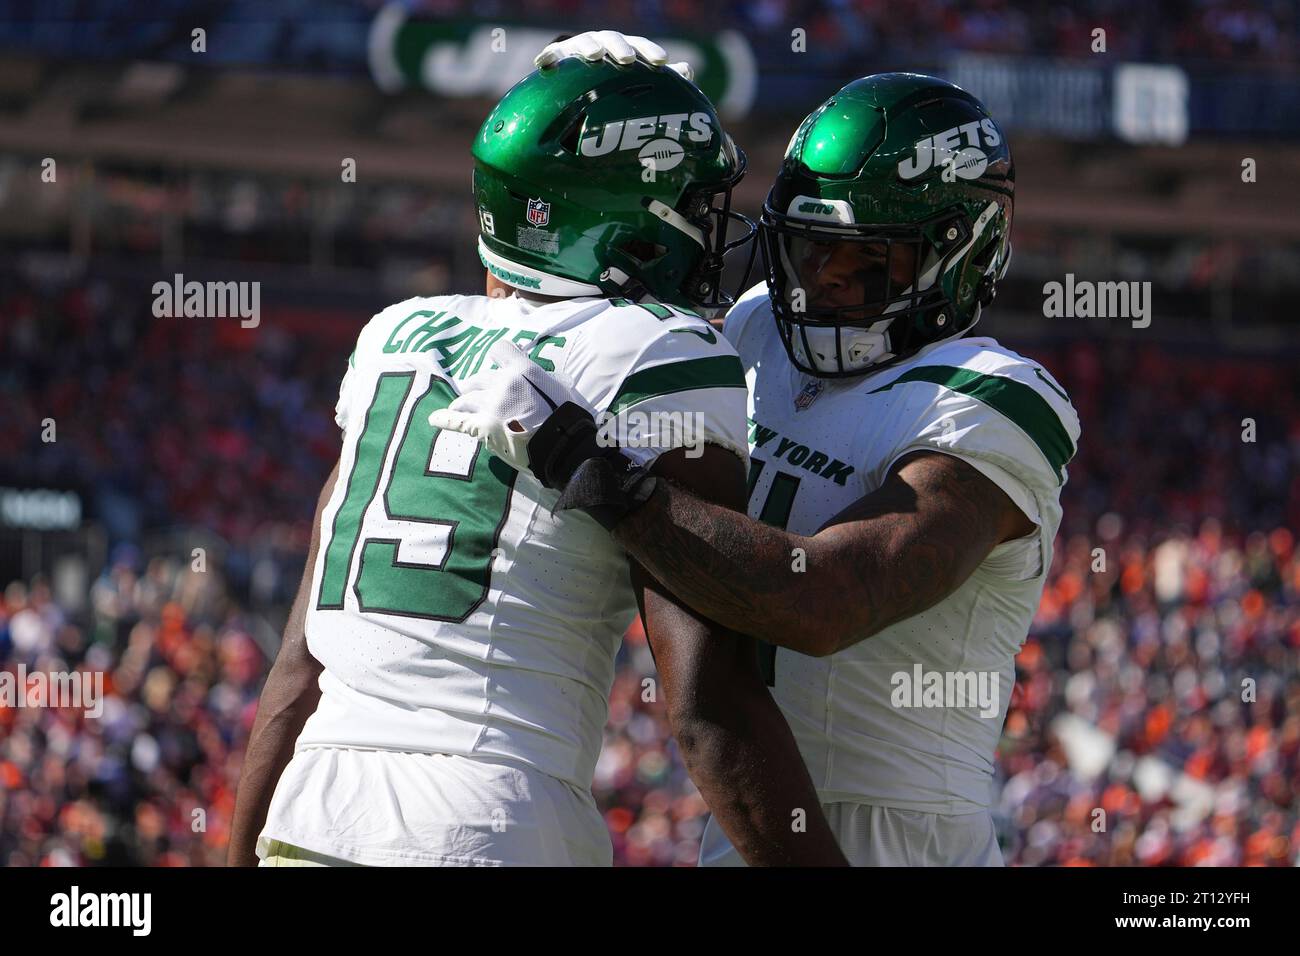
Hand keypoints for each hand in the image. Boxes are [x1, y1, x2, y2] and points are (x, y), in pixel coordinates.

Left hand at [430, 339, 655, 527]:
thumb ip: (540, 377)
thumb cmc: (566, 417)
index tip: (498, 363)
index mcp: (522, 369)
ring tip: (460, 407)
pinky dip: (444, 419)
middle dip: (478, 387)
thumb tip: (532, 377)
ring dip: (463, 403)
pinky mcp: (482, 427)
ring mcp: (490, 405)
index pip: (500, 349)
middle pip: (479, 378)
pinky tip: (434, 419)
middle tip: (479, 396)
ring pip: (466, 399)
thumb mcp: (559, 385)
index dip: (499, 357)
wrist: (561, 445)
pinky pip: (457, 421)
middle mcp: (501, 382)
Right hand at [534, 30, 693, 81]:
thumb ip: (662, 79)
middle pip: (614, 40)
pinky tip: (542, 64)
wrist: (578, 98)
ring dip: (590, 46)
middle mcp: (604, 46)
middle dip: (621, 48)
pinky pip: (553, 56)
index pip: (640, 47)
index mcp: (625, 51)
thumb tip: (688, 70)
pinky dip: (549, 57)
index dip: (650, 52)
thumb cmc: (614, 90)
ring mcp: (580, 50)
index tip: (662, 62)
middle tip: (627, 60)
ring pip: (586, 42)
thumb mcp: (637, 85)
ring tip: (593, 56)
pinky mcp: (558, 60)